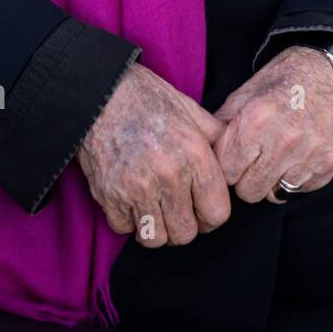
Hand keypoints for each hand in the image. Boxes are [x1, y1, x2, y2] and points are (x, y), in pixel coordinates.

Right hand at [76, 62, 231, 246]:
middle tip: (174, 208)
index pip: (217, 214)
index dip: (210, 215)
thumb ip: (216, 138)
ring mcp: (137, 188)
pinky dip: (126, 219)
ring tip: (152, 207)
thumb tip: (233, 159)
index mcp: (194, 155)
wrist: (99, 93)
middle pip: (186, 234)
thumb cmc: (147, 99)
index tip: (200, 208)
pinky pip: (123, 228)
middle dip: (182, 224)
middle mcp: (169, 175)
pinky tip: (129, 198)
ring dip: (155, 227)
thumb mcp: (191, 111)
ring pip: (155, 239)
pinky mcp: (109, 195)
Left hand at [211, 45, 332, 203]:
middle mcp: (285, 141)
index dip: (227, 165)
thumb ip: (224, 123)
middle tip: (255, 159)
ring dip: (272, 179)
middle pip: (249, 191)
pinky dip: (297, 178)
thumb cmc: (285, 78)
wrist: (332, 68)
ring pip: (275, 194)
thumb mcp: (247, 92)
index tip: (234, 157)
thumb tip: (206, 151)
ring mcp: (312, 154)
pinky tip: (299, 155)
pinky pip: (302, 189)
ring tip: (278, 155)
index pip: (227, 171)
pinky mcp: (332, 162)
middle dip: (247, 178)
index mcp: (257, 120)